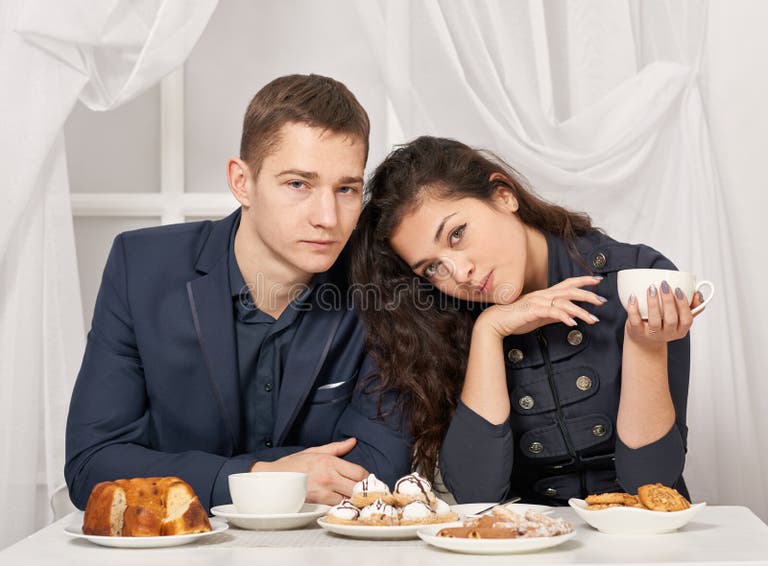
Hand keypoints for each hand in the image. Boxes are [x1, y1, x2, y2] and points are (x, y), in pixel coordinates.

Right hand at [249, 438, 367, 503]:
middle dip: (362, 490)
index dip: (366, 478)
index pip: (358, 472)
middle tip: (364, 491)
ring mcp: (323, 490)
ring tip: (353, 498)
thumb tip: (352, 441)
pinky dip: (341, 505)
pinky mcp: (317, 502)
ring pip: (348, 499)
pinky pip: (336, 506)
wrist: (273, 478)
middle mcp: (328, 476)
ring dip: (352, 499)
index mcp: (329, 461)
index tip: (367, 480)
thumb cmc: (293, 464)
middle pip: (357, 487)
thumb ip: (337, 448)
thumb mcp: (315, 451)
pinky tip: (341, 503)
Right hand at [477, 276, 605, 337]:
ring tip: (593, 319)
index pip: (568, 284)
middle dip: (588, 295)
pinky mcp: (533, 310)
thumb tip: (566, 316)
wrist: (495, 322)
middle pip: (570, 291)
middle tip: (603, 301)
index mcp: (545, 294)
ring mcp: (538, 302)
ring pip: (565, 303)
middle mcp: (543, 295)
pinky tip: (573, 323)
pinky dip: (564, 317)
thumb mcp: (538, 316)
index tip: (597, 280)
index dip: (583, 280)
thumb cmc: (514, 318)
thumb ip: (551, 314)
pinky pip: (552, 312)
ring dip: (581, 311)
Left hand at [625, 281, 703, 346]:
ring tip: (651, 288)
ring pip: (654, 320)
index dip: (684, 305)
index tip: (678, 289)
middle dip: (668, 301)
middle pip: (671, 319)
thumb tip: (698, 294)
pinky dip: (633, 309)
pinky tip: (633, 297)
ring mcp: (652, 334)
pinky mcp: (637, 333)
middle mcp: (668, 334)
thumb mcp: (679, 317)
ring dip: (653, 303)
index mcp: (680, 330)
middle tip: (664, 285)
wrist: (643, 338)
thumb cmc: (663, 322)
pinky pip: (635, 321)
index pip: (687, 319)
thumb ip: (691, 306)